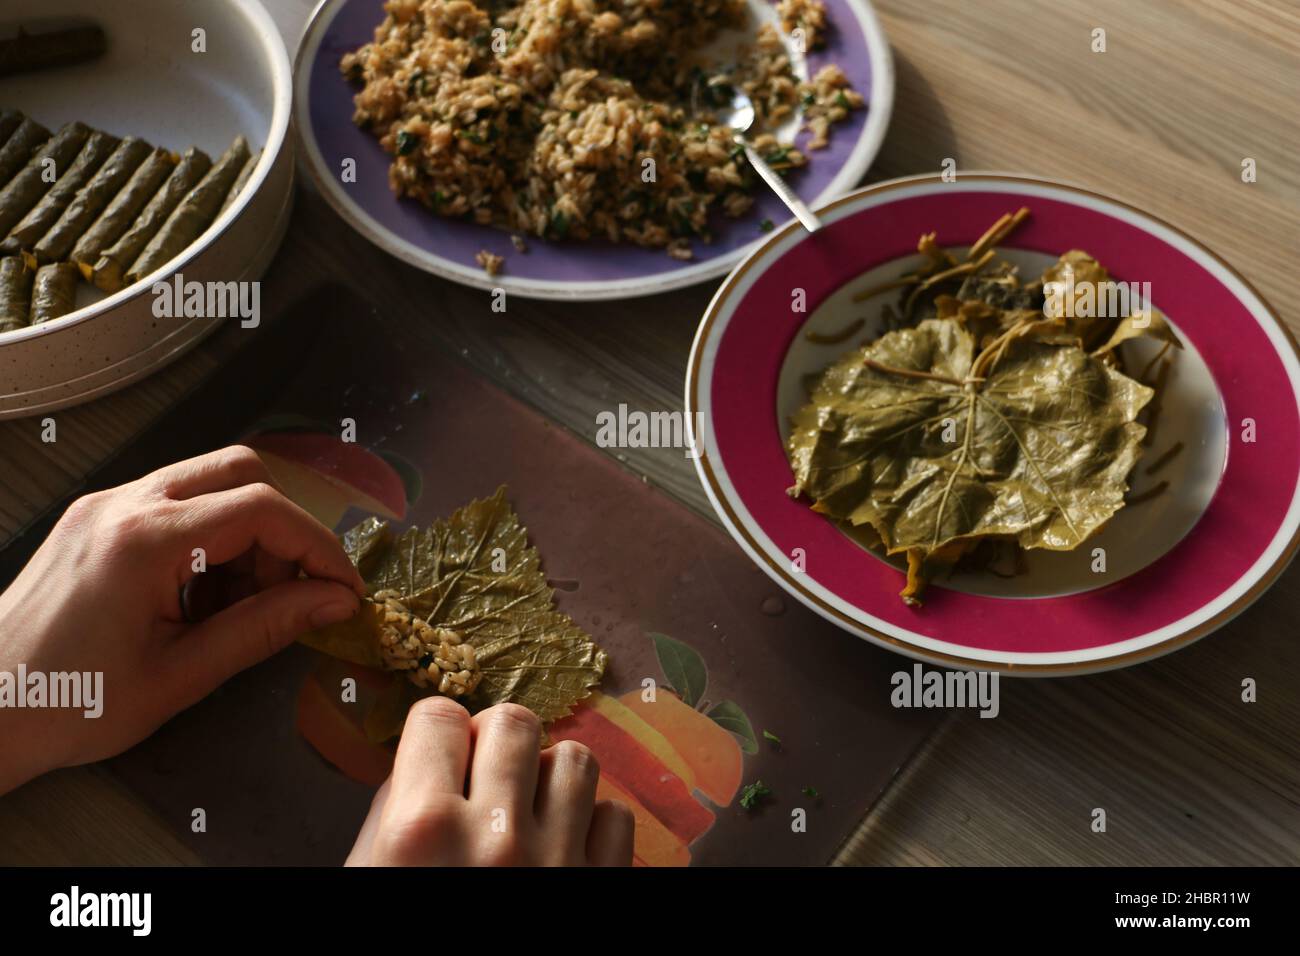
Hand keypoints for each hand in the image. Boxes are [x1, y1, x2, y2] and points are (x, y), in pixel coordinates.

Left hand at [0, 446, 364, 793]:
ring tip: (237, 606)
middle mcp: (123, 503)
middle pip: (242, 472)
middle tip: (290, 592)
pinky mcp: (95, 519)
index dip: (317, 546)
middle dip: (284, 530)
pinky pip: (176, 502)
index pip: (262, 510)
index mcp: (143, 540)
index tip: (342, 590)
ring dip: (247, 533)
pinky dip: (209, 539)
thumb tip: (333, 603)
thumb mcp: (179, 675)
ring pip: (210, 481)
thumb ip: (264, 629)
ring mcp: (105, 505)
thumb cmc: (66, 705)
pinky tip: (200, 598)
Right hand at [347, 698, 634, 865]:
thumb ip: (394, 809)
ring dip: (551, 779)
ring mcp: (557, 864)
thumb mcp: (369, 873)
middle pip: (513, 720)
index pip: (440, 716)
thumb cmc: (396, 937)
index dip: (438, 735)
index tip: (441, 756)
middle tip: (488, 780)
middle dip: (499, 743)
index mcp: (421, 829)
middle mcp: (494, 838)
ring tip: (532, 812)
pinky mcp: (604, 886)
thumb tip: (430, 753)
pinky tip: (566, 851)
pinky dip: (592, 828)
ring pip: (575, 758)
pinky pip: (616, 816)